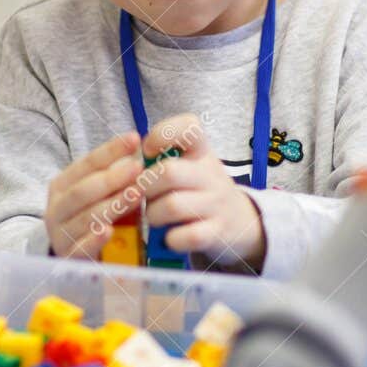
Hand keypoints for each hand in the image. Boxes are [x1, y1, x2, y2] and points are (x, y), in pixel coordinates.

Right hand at [44, 132, 142, 259]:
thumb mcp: (101, 196)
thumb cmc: (93, 220)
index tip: (134, 139)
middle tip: (138, 168)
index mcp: (62, 186)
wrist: (70, 256)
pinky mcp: (69, 259)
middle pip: (83, 190)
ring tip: (135, 195)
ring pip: (85, 217)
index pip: (86, 164)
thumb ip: (115, 178)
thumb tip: (140, 151)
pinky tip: (108, 231)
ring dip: (112, 205)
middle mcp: (56, 208)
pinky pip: (80, 249)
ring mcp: (60, 234)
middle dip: (112, 178)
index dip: (110, 150)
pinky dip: (94, 240)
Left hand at [140, 114, 265, 271]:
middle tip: (142, 195)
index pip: (189, 126)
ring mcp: (217, 203)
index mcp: (201, 152)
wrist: (241, 220)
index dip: (162, 135)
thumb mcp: (189, 166)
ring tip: (153, 217)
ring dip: (153, 215)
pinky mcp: (217, 232)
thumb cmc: (200, 189)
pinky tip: (169, 236)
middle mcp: (211, 174)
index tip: (148, 151)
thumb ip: (160, 160)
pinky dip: (171, 239)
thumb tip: (124, 167)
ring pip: (173, 205)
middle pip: (169, 171)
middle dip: (145, 186)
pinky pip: (187, 236)